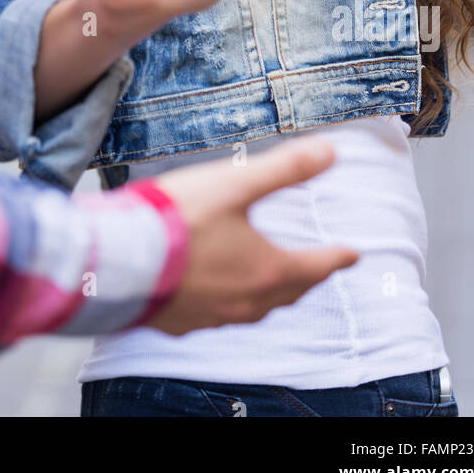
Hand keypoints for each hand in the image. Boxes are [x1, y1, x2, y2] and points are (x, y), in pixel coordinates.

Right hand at [142, 140, 359, 331]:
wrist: (120, 260)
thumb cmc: (178, 220)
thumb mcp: (236, 183)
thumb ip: (285, 168)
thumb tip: (331, 152)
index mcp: (267, 268)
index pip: (315, 265)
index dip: (337, 256)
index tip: (353, 254)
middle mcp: (246, 300)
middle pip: (289, 292)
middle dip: (307, 279)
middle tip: (318, 270)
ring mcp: (213, 315)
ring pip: (255, 309)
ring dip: (272, 295)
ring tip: (274, 284)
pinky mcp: (182, 321)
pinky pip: (218, 316)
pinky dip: (231, 303)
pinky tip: (218, 294)